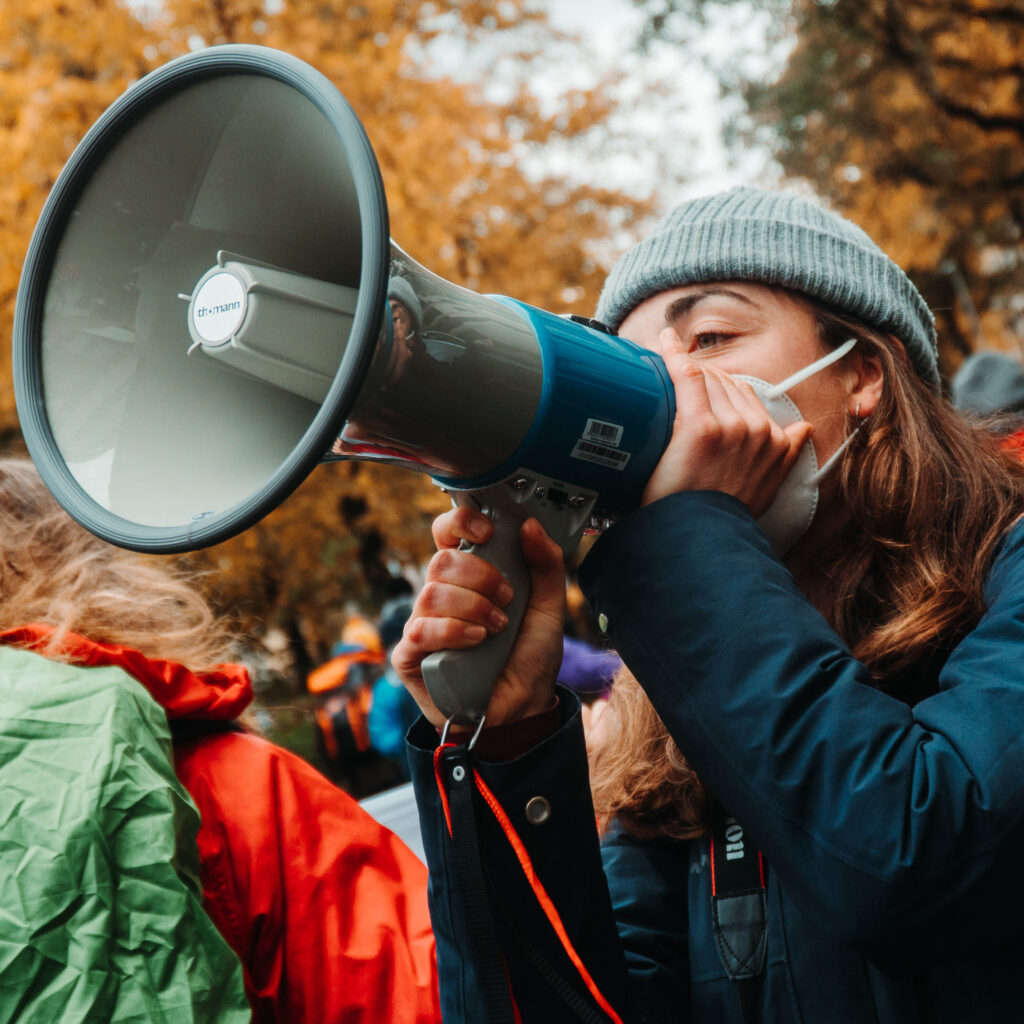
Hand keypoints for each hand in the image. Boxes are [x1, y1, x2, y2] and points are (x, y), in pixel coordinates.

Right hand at [391, 506, 565, 733]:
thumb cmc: (528, 658)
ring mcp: (423, 624)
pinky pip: (421, 629)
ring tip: (497, 628)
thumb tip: (529, 526)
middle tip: (507, 598)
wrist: (523, 710)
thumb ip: (547, 566)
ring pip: (432, 593)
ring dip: (473, 607)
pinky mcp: (410, 655)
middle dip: (481, 576)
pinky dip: (454, 631)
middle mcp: (442, 596)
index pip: (447, 533)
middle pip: (441, 561)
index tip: (487, 532)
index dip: (460, 522)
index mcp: (469, 577)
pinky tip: (477, 642)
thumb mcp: (549, 609)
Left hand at [642, 329, 813, 514]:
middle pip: (725, 383)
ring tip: (660, 363)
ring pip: (707, 379)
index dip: (718, 385)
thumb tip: (803, 430)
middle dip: (700, 377)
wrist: (702, 537)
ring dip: (684, 370)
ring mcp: (731, 427)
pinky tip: (663, 342)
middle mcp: (758, 429)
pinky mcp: (701, 427)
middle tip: (672, 375)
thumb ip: (787, 454)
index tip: (700, 382)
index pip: (745, 393)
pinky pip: (688, 377)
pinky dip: (674, 355)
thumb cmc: (725, 514)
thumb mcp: (769, 485)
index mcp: (776, 439)